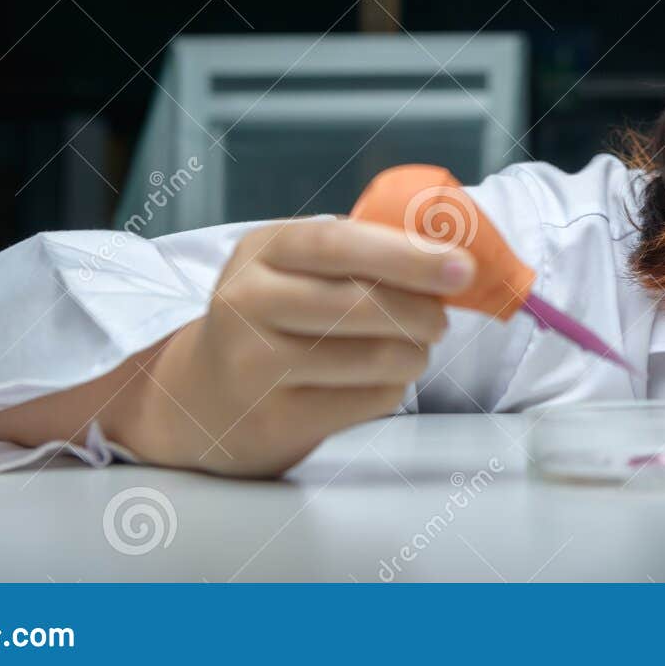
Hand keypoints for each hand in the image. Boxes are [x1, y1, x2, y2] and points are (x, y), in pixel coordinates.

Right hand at [113, 217, 473, 476]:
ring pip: (371, 358)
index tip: (462, 267)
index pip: (339, 244)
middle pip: (360, 304)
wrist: (202, 396)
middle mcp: (246, 304)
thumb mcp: (294, 268)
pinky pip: (365, 402)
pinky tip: (382, 380)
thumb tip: (451, 255)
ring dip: (414, 354)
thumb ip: (358, 254)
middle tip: (443, 317)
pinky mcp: (273, 421)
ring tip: (415, 349)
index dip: (407, 254)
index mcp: (260, 250)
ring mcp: (253, 367)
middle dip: (422, 311)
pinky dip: (392, 390)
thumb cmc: (274, 318)